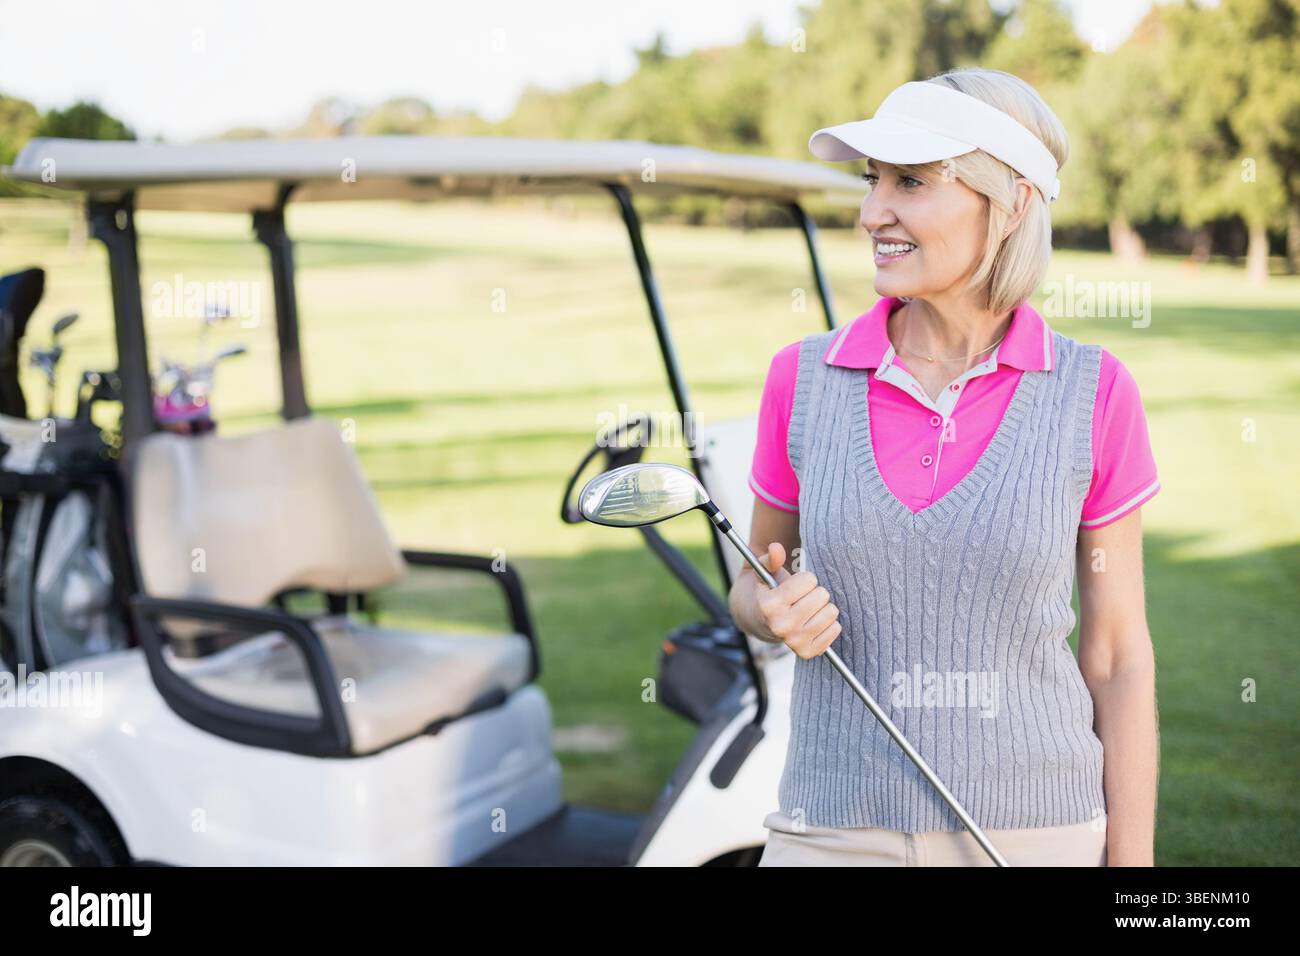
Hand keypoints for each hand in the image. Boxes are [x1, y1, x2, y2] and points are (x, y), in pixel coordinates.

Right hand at [752, 542, 840, 658]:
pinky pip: (836, 629)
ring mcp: (795, 642)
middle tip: (802, 598)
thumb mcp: (764, 573)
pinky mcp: (808, 652)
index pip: (809, 580)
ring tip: (809, 608)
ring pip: (831, 612)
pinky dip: (829, 623)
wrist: (757, 621)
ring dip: (823, 606)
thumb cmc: (768, 592)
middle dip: (815, 592)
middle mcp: (781, 626)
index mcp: (769, 605)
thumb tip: (776, 548)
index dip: (805, 579)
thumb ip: (770, 558)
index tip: (795, 585)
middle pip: (822, 595)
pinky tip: (814, 621)